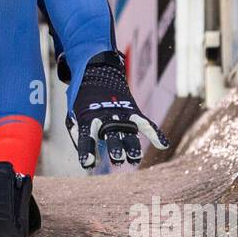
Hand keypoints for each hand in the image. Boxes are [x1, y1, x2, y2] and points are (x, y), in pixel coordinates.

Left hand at [67, 50, 168, 169]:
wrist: (97, 72)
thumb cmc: (83, 100)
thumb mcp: (74, 115)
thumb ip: (79, 136)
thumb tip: (92, 161)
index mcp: (87, 118)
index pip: (87, 138)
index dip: (87, 151)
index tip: (87, 163)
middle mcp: (106, 117)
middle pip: (113, 136)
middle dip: (116, 148)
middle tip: (117, 159)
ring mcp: (121, 114)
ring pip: (129, 134)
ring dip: (132, 148)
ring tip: (133, 159)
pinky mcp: (133, 111)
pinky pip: (146, 124)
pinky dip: (156, 134)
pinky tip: (163, 145)